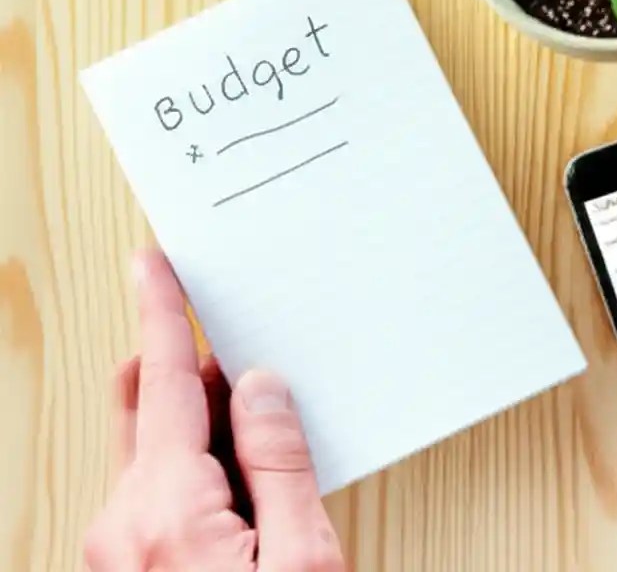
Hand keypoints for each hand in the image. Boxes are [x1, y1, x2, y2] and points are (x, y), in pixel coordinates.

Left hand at [84, 251, 343, 571]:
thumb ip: (281, 467)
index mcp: (167, 513)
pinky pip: (160, 490)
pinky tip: (254, 498)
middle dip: (201, 377)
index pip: (163, 386)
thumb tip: (263, 391)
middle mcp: (125, 525)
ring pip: (159, 451)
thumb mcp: (303, 558)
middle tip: (255, 371)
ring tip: (275, 468)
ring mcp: (120, 548)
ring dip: (210, 436)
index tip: (153, 267)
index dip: (163, 316)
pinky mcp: (129, 564)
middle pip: (152, 411)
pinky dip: (203, 472)